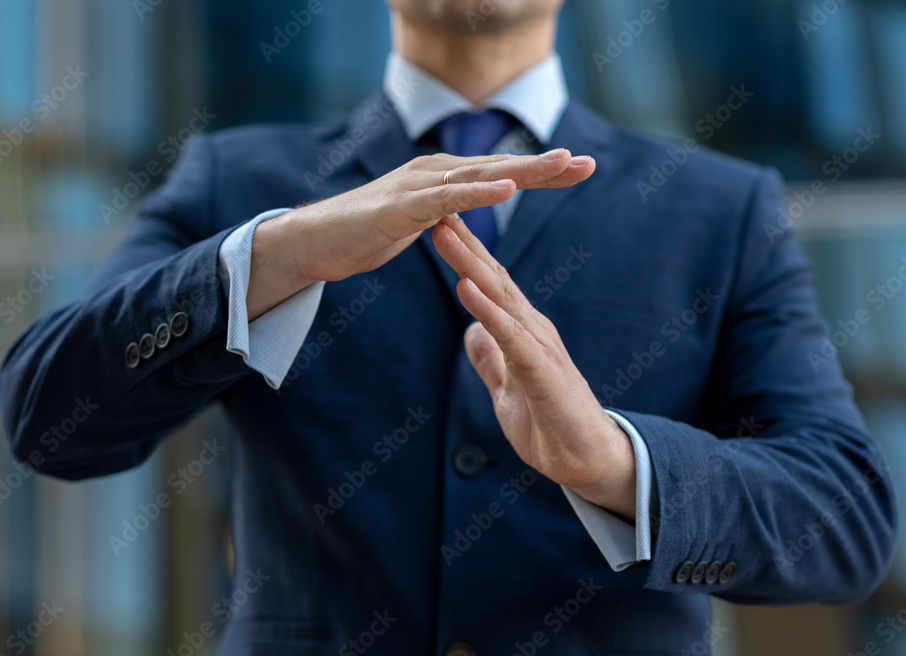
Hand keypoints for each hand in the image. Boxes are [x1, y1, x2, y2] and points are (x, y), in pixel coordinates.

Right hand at [246, 149, 592, 318]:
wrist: (317, 242)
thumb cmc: (365, 234)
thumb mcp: (416, 224)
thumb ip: (443, 217)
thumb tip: (463, 218)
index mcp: (443, 181)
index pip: (503, 174)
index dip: (543, 172)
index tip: (582, 170)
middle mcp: (436, 174)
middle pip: (500, 167)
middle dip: (546, 166)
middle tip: (588, 163)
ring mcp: (419, 186)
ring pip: (480, 175)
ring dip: (523, 170)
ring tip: (561, 165)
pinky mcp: (403, 205)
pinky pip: (448, 198)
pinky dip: (479, 191)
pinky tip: (508, 188)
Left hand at [432, 214, 637, 520]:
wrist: (589, 461)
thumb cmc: (551, 426)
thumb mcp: (508, 390)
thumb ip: (492, 360)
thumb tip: (473, 334)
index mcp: (523, 332)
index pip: (490, 285)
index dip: (465, 255)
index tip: (439, 224)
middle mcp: (532, 330)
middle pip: (493, 279)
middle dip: (464, 244)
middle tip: (436, 208)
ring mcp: (539, 347)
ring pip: (500, 297)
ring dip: (470, 263)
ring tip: (444, 233)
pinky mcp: (542, 371)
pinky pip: (510, 336)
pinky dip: (487, 310)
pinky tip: (466, 287)